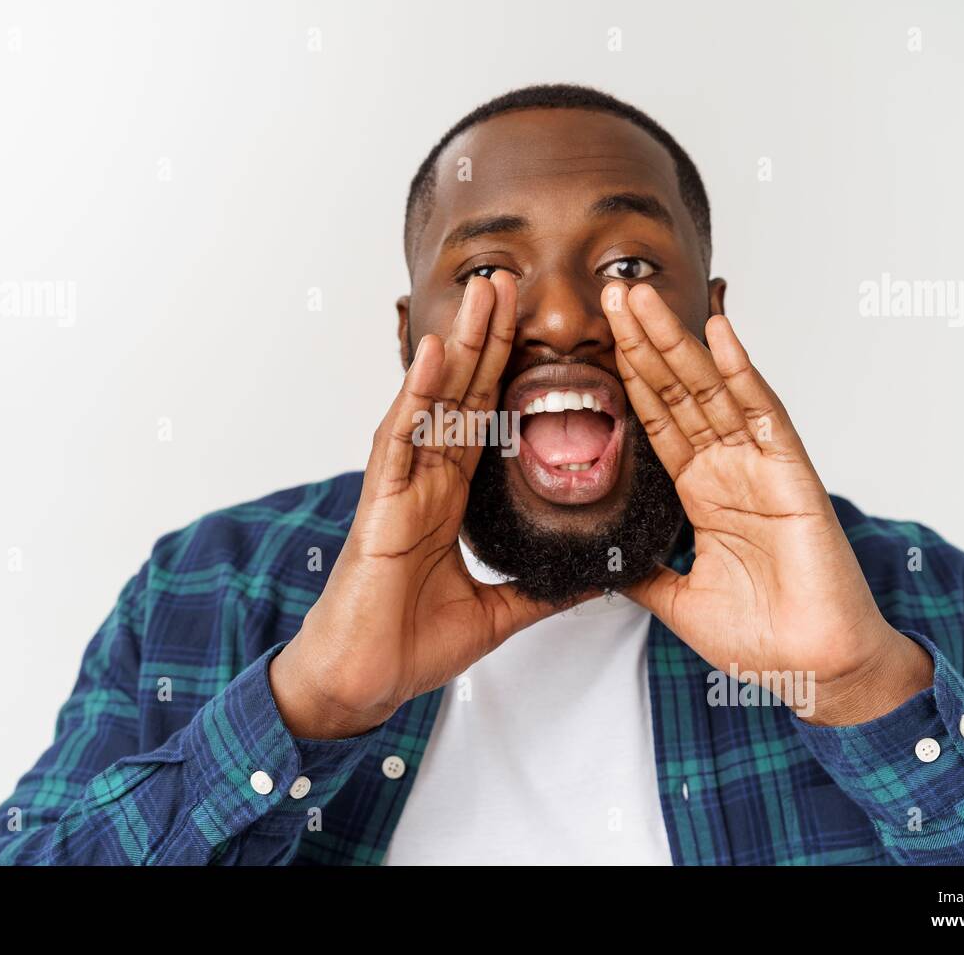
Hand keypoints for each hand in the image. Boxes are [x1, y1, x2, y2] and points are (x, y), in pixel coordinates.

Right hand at [270, 272, 580, 738]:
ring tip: (483, 294)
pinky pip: (400, 440)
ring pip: (433, 402)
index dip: (506, 374)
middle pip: (463, 395)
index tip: (530, 330)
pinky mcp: (380, 503)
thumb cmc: (409, 643)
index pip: (486, 422)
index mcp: (450, 500)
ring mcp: (401, 487)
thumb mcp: (498, 612)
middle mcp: (426, 482)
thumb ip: (543, 587)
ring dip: (459, 346)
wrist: (363, 680)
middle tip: (509, 283)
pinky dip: (416, 396)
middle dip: (487, 338)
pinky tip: (434, 355)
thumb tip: (599, 578)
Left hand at [601, 282, 931, 725]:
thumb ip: (643, 571)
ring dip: (676, 342)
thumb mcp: (677, 599)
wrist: (812, 672)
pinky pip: (763, 414)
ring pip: (711, 390)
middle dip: (642, 343)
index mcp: (702, 494)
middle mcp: (728, 470)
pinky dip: (741, 371)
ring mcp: (759, 468)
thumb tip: (601, 559)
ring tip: (640, 298)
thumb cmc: (761, 638)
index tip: (597, 339)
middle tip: (609, 293)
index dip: (628, 378)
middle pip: (677, 392)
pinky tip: (718, 331)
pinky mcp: (791, 476)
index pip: (656, 421)